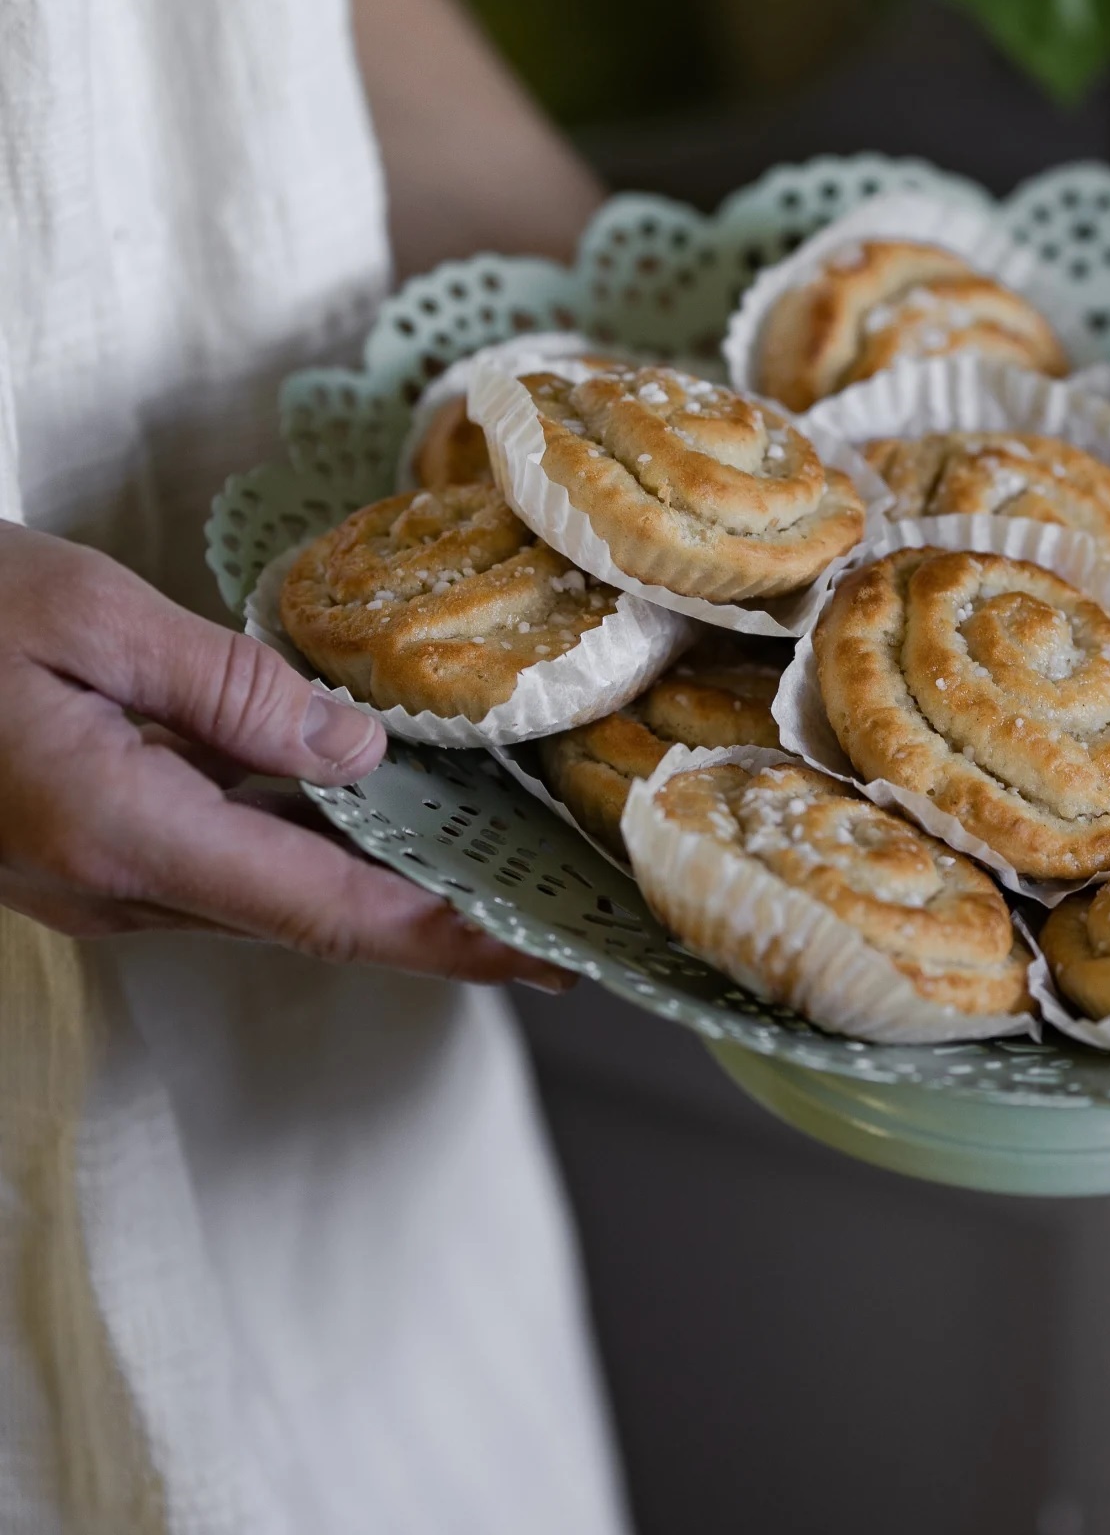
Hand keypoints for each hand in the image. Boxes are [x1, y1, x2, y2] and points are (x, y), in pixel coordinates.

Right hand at [0, 522, 571, 987]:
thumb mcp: (88, 620)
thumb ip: (231, 690)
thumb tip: (356, 752)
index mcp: (125, 836)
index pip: (327, 912)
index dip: (447, 940)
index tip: (541, 957)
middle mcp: (117, 885)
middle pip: (316, 916)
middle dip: (439, 922)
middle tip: (553, 919)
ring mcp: (97, 879)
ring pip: (274, 891)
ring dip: (386, 887)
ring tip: (497, 868)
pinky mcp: (90, 849)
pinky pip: (228, 858)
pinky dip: (316, 845)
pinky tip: (378, 811)